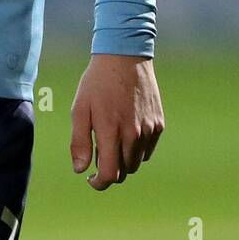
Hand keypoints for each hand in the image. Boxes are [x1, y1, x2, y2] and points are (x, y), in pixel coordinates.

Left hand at [70, 54, 163, 189]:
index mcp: (111, 131)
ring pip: (137, 162)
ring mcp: (149, 130)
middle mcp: (134, 134)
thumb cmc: (97, 83)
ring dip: (124, 160)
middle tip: (99, 151)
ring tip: (112, 139)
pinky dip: (137, 149)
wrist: (125, 56)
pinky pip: (148, 149)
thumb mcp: (80, 109)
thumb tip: (80, 170)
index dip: (99, 183)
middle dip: (110, 169)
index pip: (110, 175)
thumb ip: (79, 142)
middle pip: (124, 171)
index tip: (91, 178)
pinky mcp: (158, 124)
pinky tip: (126, 131)